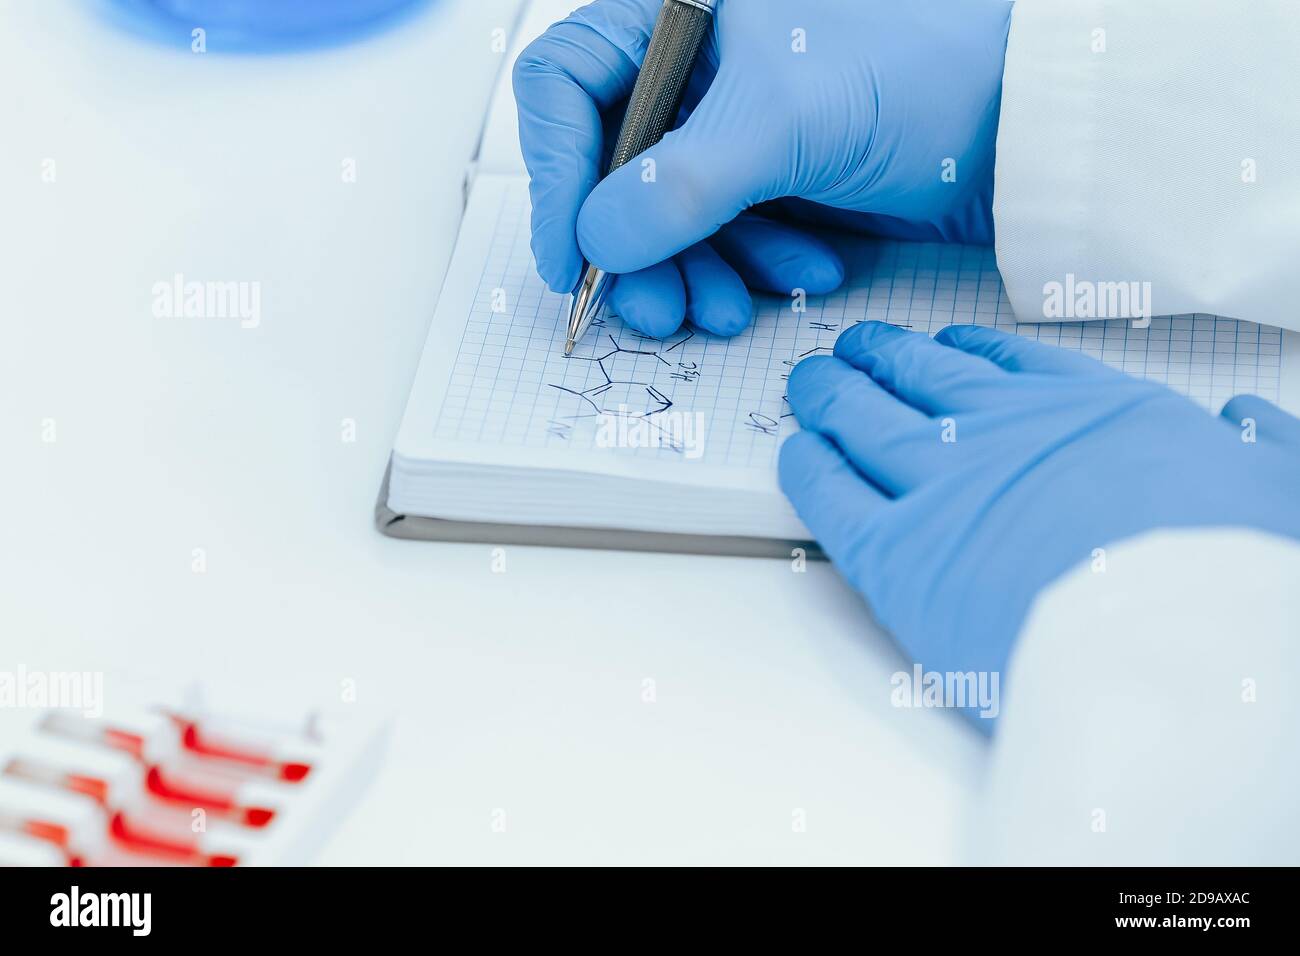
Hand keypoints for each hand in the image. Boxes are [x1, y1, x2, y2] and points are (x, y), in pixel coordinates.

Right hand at [513, 0, 1012, 338]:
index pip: (566, 83)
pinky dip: (748, 266)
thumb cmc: (922, 76)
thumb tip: (595, 239)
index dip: (553, 173)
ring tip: (724, 310)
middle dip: (632, 248)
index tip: (569, 256)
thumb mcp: (787, 121)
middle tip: (655, 310)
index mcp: (679, 8)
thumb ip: (675, 183)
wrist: (1018, 125)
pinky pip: (722, 232)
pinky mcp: (767, 173)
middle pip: (608, 164)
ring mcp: (731, 122)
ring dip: (690, 272)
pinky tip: (800, 274)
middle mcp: (695, 63)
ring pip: (663, 211)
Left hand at [779, 322, 1299, 726]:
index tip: (944, 345)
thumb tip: (1254, 422)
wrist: (1175, 641)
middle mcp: (1005, 433)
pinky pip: (829, 495)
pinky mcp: (897, 555)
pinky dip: (806, 466)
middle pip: (921, 378)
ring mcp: (943, 487)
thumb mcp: (1281, 490)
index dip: (966, 351)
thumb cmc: (1234, 571)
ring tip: (810, 382)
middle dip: (882, 358)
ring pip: (864, 421)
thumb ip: (1265, 451)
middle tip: (853, 349)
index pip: (1011, 362)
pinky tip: (793, 453)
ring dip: (831, 395)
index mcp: (1091, 411)